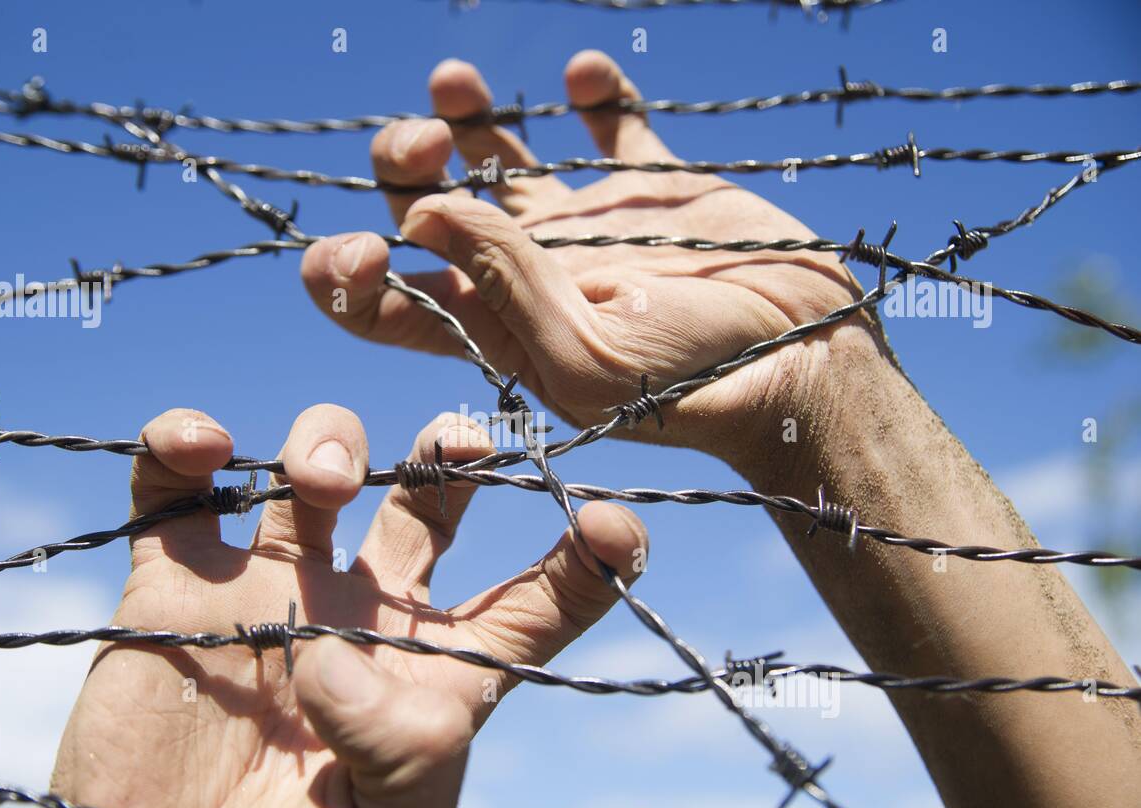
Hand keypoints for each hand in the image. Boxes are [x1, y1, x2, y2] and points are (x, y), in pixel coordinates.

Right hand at [36, 404, 645, 807]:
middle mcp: (359, 617)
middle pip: (425, 506)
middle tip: (459, 441)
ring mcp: (268, 592)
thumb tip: (331, 655)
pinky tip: (204, 447)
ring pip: (311, 473)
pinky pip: (174, 493)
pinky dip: (183, 449)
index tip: (618, 525)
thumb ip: (397, 746)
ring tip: (323, 482)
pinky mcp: (173, 589)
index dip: (586, 562)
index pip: (532, 606)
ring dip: (326, 444)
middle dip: (449, 454)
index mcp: (433, 675)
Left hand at [301, 51, 885, 469]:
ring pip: (499, 160)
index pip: (384, 302)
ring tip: (449, 81)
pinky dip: (594, 93)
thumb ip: (505, 285)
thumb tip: (426, 208)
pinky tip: (583, 76)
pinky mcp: (653, 190)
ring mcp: (587, 227)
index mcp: (494, 332)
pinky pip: (611, 127)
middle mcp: (526, 276)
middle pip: (428, 209)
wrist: (806, 368)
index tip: (364, 243)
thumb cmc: (694, 388)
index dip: (345, 271)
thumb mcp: (585, 360)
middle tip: (426, 145)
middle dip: (402, 165)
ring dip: (462, 116)